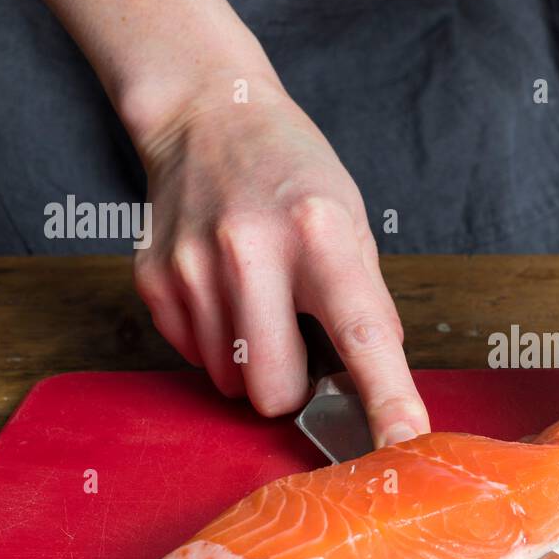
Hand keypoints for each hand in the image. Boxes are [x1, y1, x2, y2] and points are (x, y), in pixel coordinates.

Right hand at [131, 78, 427, 444]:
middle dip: (293, 389)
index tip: (404, 444)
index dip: (388, 398)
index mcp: (321, 233)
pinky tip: (224, 292)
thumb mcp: (354, 221)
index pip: (362, 335)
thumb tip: (377, 385)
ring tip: (259, 299)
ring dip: (253, 364)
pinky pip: (195, 359)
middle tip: (300, 340)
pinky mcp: (154, 278)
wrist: (208, 114)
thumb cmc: (293, 173)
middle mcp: (251, 250)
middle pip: (275, 392)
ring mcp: (193, 266)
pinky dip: (216, 343)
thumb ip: (366, 303)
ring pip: (231, 384)